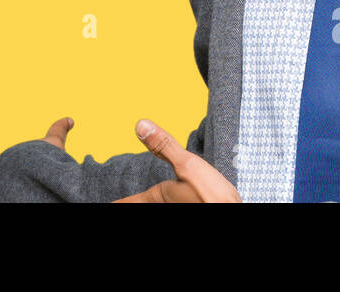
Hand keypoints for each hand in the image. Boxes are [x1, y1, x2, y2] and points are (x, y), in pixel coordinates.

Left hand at [114, 118, 240, 201]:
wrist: (233, 215)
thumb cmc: (212, 199)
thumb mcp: (189, 166)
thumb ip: (165, 146)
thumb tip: (140, 125)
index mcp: (159, 196)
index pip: (128, 202)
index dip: (117, 203)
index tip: (106, 202)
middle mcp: (166, 207)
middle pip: (142, 206)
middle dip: (132, 203)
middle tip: (119, 201)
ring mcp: (178, 209)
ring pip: (158, 207)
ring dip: (148, 202)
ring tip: (142, 199)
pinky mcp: (194, 208)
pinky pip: (174, 206)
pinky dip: (170, 202)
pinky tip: (177, 199)